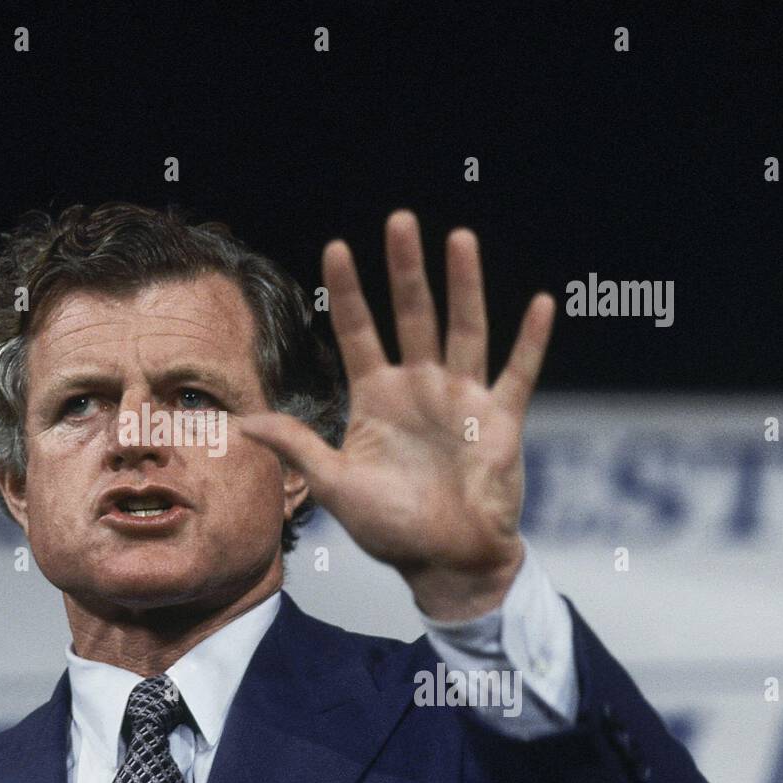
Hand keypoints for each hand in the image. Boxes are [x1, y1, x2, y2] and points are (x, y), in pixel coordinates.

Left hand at [239, 211, 555, 620]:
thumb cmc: (391, 529)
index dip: (346, 292)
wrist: (447, 562)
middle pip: (411, 315)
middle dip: (404, 269)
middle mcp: (419, 387)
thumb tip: (241, 423)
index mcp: (377, 398)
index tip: (335, 248)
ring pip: (464, 328)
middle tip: (398, 220)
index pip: (358, 331)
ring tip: (458, 237)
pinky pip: (519, 372)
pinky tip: (541, 304)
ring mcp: (461, 399)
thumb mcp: (336, 485)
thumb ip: (297, 447)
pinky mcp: (500, 419)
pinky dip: (531, 341)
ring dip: (463, 285)